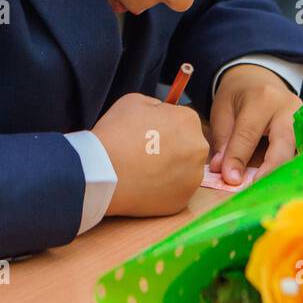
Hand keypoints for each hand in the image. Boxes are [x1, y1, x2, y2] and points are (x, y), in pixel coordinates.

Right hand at [92, 93, 207, 217]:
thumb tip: (162, 114)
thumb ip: (156, 105)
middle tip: (146, 152)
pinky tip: (145, 185)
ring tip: (144, 170)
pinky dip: (163, 189)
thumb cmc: (116, 133)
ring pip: (184, 170)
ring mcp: (193, 178)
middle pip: (188, 145)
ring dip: (170, 168)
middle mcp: (199, 149)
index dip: (164, 124)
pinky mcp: (182, 201)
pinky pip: (175, 191)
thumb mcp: (135, 101)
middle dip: (172, 147)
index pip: (182, 119)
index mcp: (189, 121)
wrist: (103, 172)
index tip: (148, 132)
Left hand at [209, 64, 301, 185]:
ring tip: (269, 193)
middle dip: (271, 170)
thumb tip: (222, 171)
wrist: (259, 78)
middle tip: (257, 191)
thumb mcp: (223, 110)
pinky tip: (281, 185)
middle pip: (284, 144)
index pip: (249, 133)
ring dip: (284, 174)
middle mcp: (288, 108)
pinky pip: (302, 153)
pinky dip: (292, 170)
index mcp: (262, 98)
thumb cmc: (238, 95)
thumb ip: (223, 139)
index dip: (238, 158)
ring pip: (298, 151)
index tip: (230, 180)